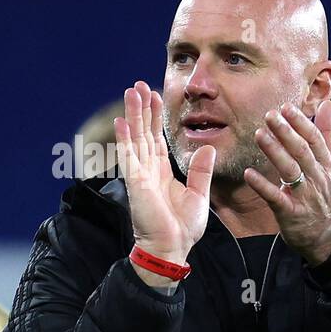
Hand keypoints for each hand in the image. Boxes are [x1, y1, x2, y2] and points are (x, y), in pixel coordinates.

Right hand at [114, 81, 215, 270]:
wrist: (172, 247)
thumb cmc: (182, 227)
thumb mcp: (199, 194)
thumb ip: (201, 170)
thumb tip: (207, 146)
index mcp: (161, 172)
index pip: (156, 138)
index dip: (155, 117)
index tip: (154, 96)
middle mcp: (148, 170)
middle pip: (143, 132)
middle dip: (142, 108)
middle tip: (139, 84)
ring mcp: (140, 175)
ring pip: (135, 137)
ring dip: (133, 114)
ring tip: (132, 91)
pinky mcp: (136, 183)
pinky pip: (129, 156)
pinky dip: (125, 138)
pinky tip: (123, 121)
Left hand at [244, 100, 330, 265]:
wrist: (330, 236)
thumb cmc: (326, 196)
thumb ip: (328, 133)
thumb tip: (328, 104)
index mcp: (327, 165)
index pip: (315, 139)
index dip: (301, 123)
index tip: (286, 108)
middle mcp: (318, 178)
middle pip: (302, 151)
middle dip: (286, 132)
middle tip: (269, 115)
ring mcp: (305, 196)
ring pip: (290, 170)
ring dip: (275, 152)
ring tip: (259, 135)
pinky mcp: (291, 213)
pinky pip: (276, 197)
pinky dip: (263, 185)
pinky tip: (249, 174)